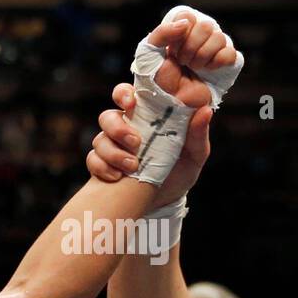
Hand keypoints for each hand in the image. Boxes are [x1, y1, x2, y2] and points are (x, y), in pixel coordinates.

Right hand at [87, 83, 212, 206]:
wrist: (164, 204)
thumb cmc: (179, 173)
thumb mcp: (195, 155)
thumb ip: (197, 134)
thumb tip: (205, 110)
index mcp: (146, 118)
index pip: (128, 96)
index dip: (123, 94)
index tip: (131, 103)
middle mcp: (125, 129)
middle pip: (107, 117)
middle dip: (118, 128)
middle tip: (136, 144)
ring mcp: (111, 147)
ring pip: (99, 139)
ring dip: (113, 152)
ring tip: (132, 167)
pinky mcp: (101, 166)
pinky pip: (92, 160)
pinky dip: (102, 167)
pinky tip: (117, 177)